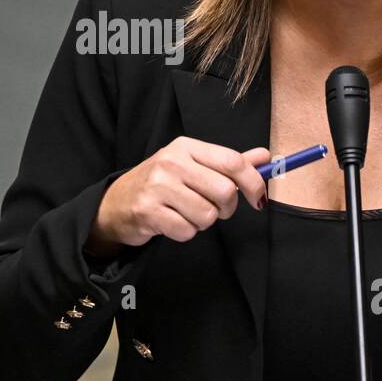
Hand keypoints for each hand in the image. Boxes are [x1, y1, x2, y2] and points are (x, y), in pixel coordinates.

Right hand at [90, 137, 269, 247]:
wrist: (116, 204)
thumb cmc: (160, 185)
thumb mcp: (192, 166)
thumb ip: (228, 163)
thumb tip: (265, 157)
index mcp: (186, 147)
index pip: (232, 161)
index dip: (253, 183)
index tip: (259, 200)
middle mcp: (171, 162)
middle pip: (225, 191)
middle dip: (226, 208)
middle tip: (212, 208)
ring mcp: (158, 186)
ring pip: (208, 215)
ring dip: (202, 222)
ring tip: (185, 214)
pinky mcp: (148, 211)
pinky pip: (187, 231)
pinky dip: (185, 232)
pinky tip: (171, 223)